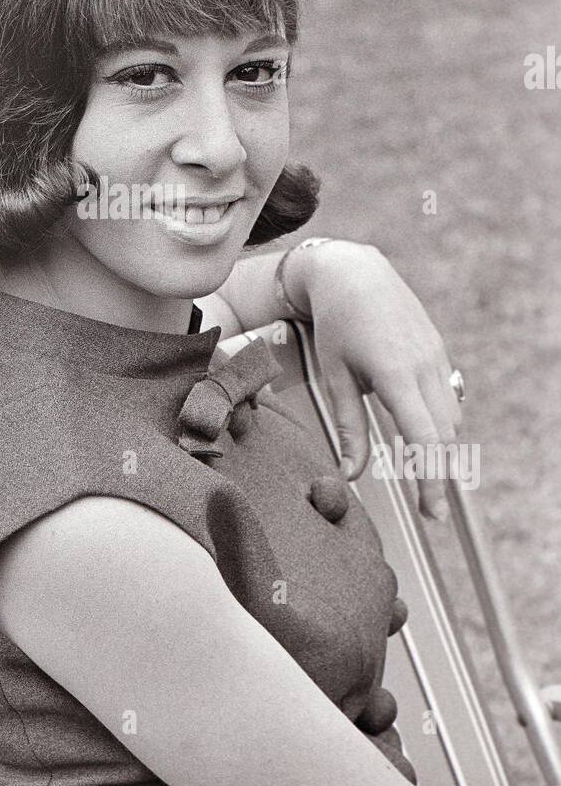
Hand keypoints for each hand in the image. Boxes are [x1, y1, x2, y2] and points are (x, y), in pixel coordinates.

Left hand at [290, 241, 462, 520]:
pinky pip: (448, 396)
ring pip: (450, 417)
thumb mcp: (334, 375)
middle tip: (429, 511)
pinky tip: (422, 432)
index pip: (423, 438)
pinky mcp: (439, 351)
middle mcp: (424, 365)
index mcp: (395, 373)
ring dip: (440, 448)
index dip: (430, 479)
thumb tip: (351, 473)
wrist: (353, 273)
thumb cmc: (336, 323)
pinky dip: (439, 421)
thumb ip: (347, 426)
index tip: (432, 512)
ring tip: (422, 473)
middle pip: (444, 434)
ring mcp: (436, 356)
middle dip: (439, 474)